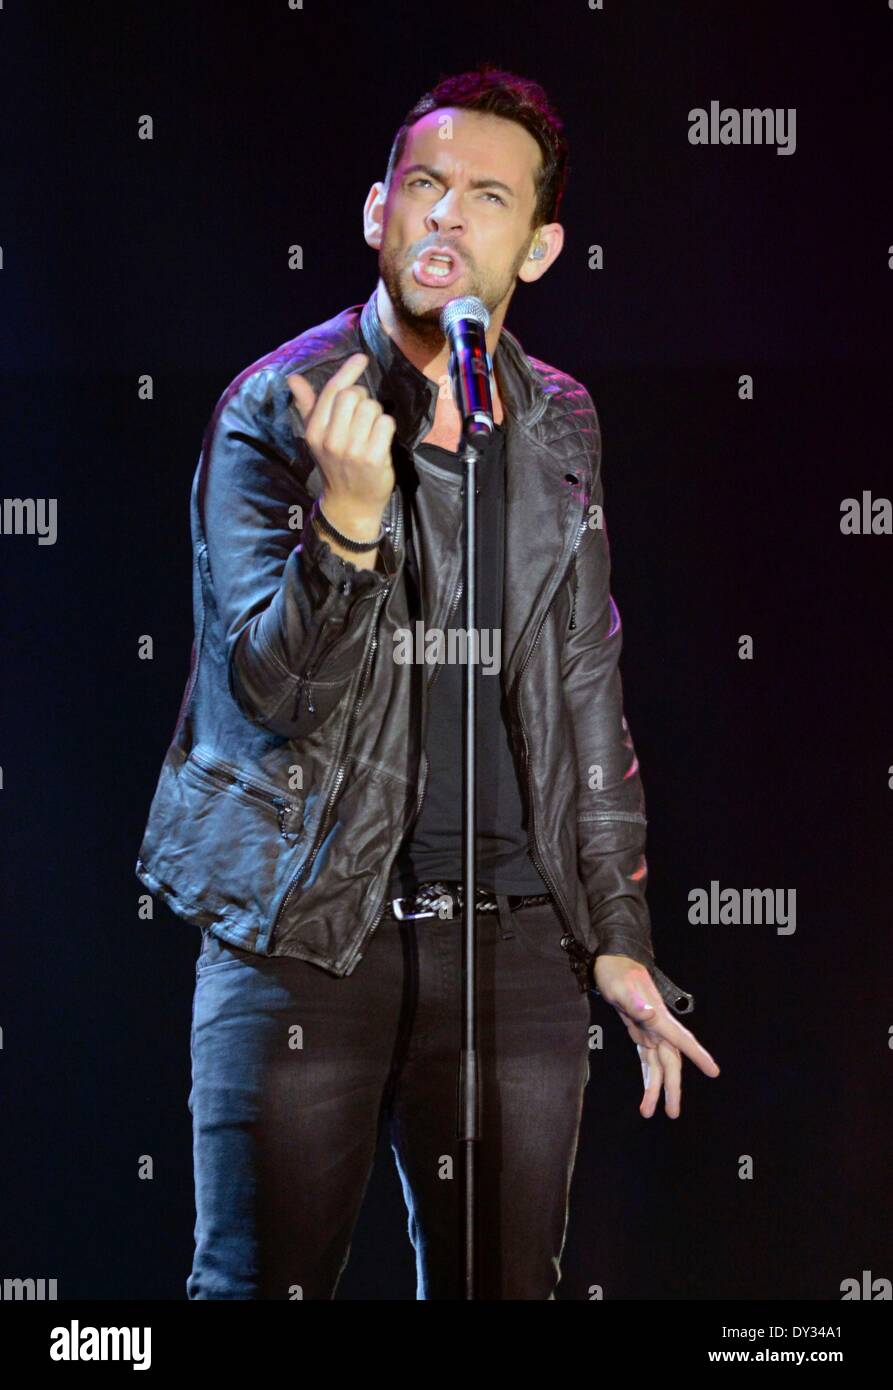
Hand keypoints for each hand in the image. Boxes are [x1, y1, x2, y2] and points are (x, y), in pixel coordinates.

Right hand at [287, 352, 396, 552]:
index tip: (361, 357)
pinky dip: (387, 428)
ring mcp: (352, 450)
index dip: (348, 370)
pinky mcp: (373, 459)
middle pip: (354, 395)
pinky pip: (386, 424)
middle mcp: (331, 440)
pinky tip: (380, 440)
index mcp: (315, 431)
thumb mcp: (317, 437)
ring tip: (370, 431)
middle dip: (364, 399)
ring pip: (372, 408)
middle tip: (363, 415)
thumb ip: (308, 406)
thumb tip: (293, 379)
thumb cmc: (336, 465)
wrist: (350, 505)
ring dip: (376, 414)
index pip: (333, 391)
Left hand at [593, 954, 720, 1118]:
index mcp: (657, 1016)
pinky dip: (648, 1076)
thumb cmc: (615, 971)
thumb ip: (633, 1000)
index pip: (681, 1039)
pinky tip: (647, 1093)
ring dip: (656, 1088)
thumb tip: (649, 1013)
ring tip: (649, 1112)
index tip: (714, 1072)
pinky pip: (648, 1059)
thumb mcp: (619, 985)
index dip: (698, 1055)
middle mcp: (658, 1026)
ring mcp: (650, 1030)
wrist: (610, 961)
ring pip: (659, 1065)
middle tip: (672, 1113)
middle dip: (672, 1087)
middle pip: (671, 1061)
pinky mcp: (640, 1032)